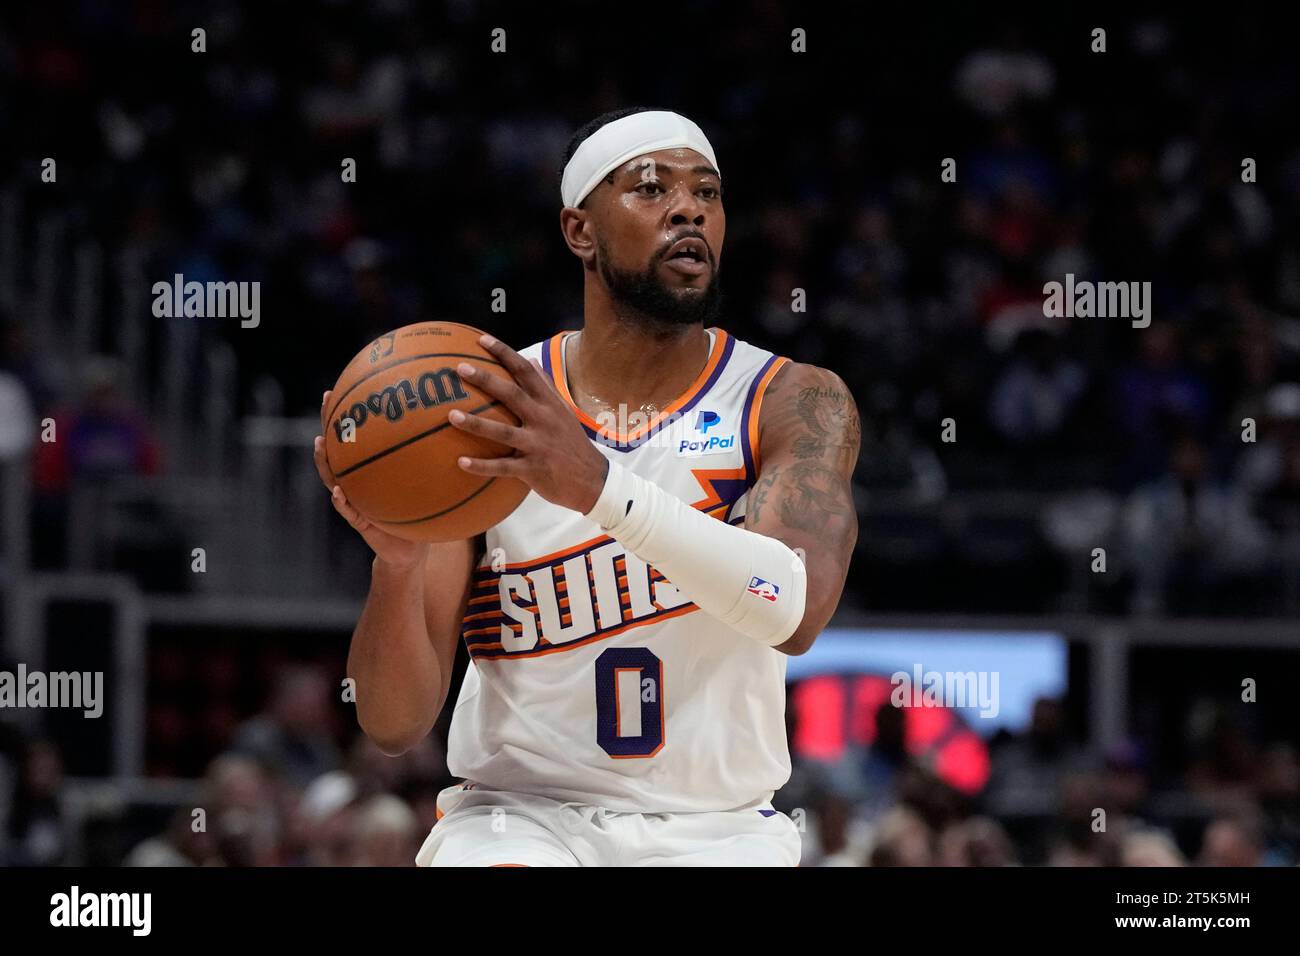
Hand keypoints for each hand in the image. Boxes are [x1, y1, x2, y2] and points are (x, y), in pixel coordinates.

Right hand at [314, 389, 429, 570]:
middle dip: (330, 422)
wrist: (410, 549)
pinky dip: (340, 501)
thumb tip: (455, 428)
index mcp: (372, 470)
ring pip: (331, 477)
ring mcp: (354, 500)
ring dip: (324, 460)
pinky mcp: (360, 522)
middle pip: (338, 448)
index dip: (348, 412)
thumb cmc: (419, 512)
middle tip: (326, 400)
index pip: (358, 436)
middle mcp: (358, 480)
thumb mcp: (427, 484)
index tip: (345, 386)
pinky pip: (347, 510)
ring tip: (320, 443)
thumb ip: (433, 461)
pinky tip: (338, 491)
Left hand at [448, 334, 608, 513]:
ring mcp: (538, 445)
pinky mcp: (533, 470)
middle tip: (460, 368)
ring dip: (476, 424)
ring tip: (451, 415)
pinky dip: (481, 466)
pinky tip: (460, 462)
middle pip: (512, 395)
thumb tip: (531, 361)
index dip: (504, 354)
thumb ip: (546, 387)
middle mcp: (543, 420)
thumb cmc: (572, 444)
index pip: (525, 372)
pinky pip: (503, 467)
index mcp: (549, 404)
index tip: (482, 340)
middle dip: (486, 380)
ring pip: (502, 432)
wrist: (592, 481)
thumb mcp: (563, 411)